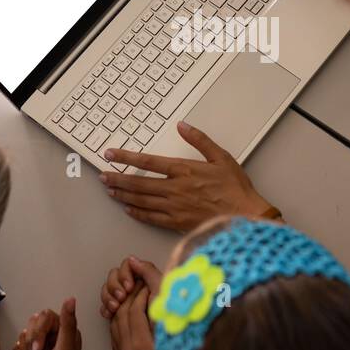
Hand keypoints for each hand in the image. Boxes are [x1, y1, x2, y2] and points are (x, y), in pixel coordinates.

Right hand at [12, 298, 81, 349]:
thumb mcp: (65, 349)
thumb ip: (67, 322)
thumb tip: (71, 298)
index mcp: (67, 332)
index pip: (45, 316)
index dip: (38, 331)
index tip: (40, 348)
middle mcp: (55, 336)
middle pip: (32, 324)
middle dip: (32, 344)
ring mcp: (42, 346)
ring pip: (24, 336)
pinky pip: (18, 347)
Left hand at [100, 120, 274, 231]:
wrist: (246, 216)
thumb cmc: (235, 189)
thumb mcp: (221, 157)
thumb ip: (200, 140)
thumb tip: (182, 126)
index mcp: (184, 170)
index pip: (147, 161)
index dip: (125, 157)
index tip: (111, 154)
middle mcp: (174, 189)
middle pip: (138, 183)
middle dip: (117, 178)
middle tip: (103, 175)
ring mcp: (174, 207)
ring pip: (141, 200)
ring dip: (123, 195)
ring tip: (110, 191)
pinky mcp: (177, 223)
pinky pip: (151, 218)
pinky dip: (137, 213)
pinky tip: (129, 209)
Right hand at [100, 256, 163, 319]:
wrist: (162, 342)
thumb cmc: (165, 318)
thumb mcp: (162, 290)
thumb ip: (148, 271)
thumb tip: (132, 260)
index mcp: (147, 279)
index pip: (127, 266)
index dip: (125, 274)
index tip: (130, 286)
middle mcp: (136, 288)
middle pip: (114, 276)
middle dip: (114, 286)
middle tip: (122, 297)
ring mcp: (127, 301)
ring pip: (108, 290)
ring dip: (108, 296)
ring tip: (115, 307)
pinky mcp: (120, 314)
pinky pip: (106, 305)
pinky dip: (105, 307)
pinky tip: (110, 312)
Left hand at [110, 285, 161, 349]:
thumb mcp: (173, 348)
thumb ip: (167, 324)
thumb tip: (163, 300)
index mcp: (142, 342)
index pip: (136, 308)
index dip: (143, 293)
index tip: (152, 285)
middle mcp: (129, 346)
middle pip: (124, 311)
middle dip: (132, 295)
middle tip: (144, 285)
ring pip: (117, 321)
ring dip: (125, 305)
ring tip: (137, 296)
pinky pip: (115, 332)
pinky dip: (120, 318)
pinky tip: (130, 314)